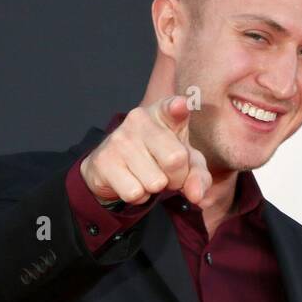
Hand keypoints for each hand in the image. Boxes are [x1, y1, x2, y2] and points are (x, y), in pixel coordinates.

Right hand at [79, 95, 212, 205]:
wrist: (114, 166)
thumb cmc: (160, 157)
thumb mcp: (186, 162)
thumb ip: (199, 175)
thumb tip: (196, 195)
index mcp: (164, 113)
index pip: (172, 107)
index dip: (177, 107)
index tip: (180, 105)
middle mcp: (139, 119)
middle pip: (175, 159)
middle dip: (177, 178)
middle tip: (168, 173)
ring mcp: (119, 139)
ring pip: (155, 182)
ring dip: (156, 189)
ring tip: (148, 176)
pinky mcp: (103, 160)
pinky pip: (134, 193)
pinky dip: (139, 196)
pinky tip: (133, 182)